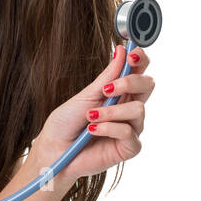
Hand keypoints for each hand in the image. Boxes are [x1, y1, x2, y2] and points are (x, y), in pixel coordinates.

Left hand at [36, 44, 154, 182]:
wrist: (53, 150)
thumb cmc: (65, 123)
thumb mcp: (85, 96)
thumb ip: (106, 77)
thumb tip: (121, 50)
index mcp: (119, 93)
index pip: (139, 72)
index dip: (140, 60)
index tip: (131, 54)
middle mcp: (129, 109)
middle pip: (148, 85)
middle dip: (130, 82)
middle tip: (106, 89)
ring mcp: (131, 128)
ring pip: (138, 110)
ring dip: (110, 112)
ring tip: (90, 117)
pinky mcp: (129, 147)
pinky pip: (129, 132)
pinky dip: (108, 128)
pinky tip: (92, 130)